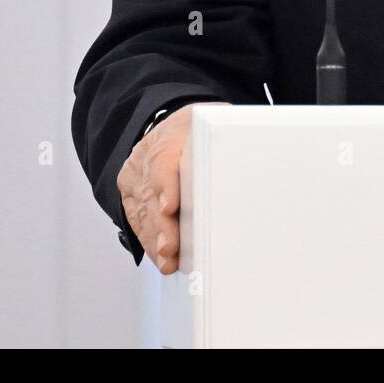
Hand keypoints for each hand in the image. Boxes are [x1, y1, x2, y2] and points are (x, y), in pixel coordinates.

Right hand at [116, 102, 224, 273]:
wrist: (174, 122)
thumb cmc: (203, 129)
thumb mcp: (219, 123)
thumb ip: (230, 140)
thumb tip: (253, 162)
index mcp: (175, 131)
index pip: (164, 158)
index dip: (166, 184)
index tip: (170, 207)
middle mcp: (149, 152)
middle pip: (152, 191)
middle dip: (161, 224)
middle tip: (171, 248)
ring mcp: (136, 172)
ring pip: (143, 209)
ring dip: (155, 238)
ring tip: (168, 260)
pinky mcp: (130, 190)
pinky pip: (136, 217)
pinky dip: (149, 239)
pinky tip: (161, 255)